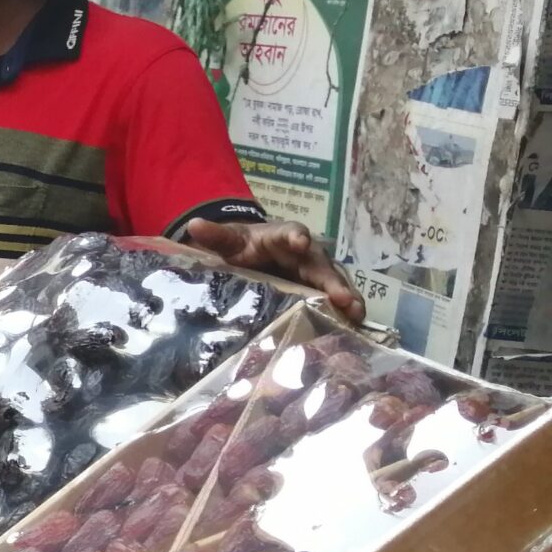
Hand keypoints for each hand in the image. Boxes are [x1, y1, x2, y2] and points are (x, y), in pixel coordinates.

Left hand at [180, 218, 364, 323]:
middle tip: (343, 297)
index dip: (296, 237)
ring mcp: (316, 272)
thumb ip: (215, 236)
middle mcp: (306, 253)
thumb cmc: (244, 245)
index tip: (300, 242)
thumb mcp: (230, 241)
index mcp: (282, 237)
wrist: (255, 253)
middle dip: (333, 280)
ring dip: (347, 298)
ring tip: (356, 314)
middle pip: (321, 265)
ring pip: (335, 283)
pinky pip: (336, 299)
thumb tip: (194, 225)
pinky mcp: (319, 290)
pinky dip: (346, 311)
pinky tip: (354, 327)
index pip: (291, 233)